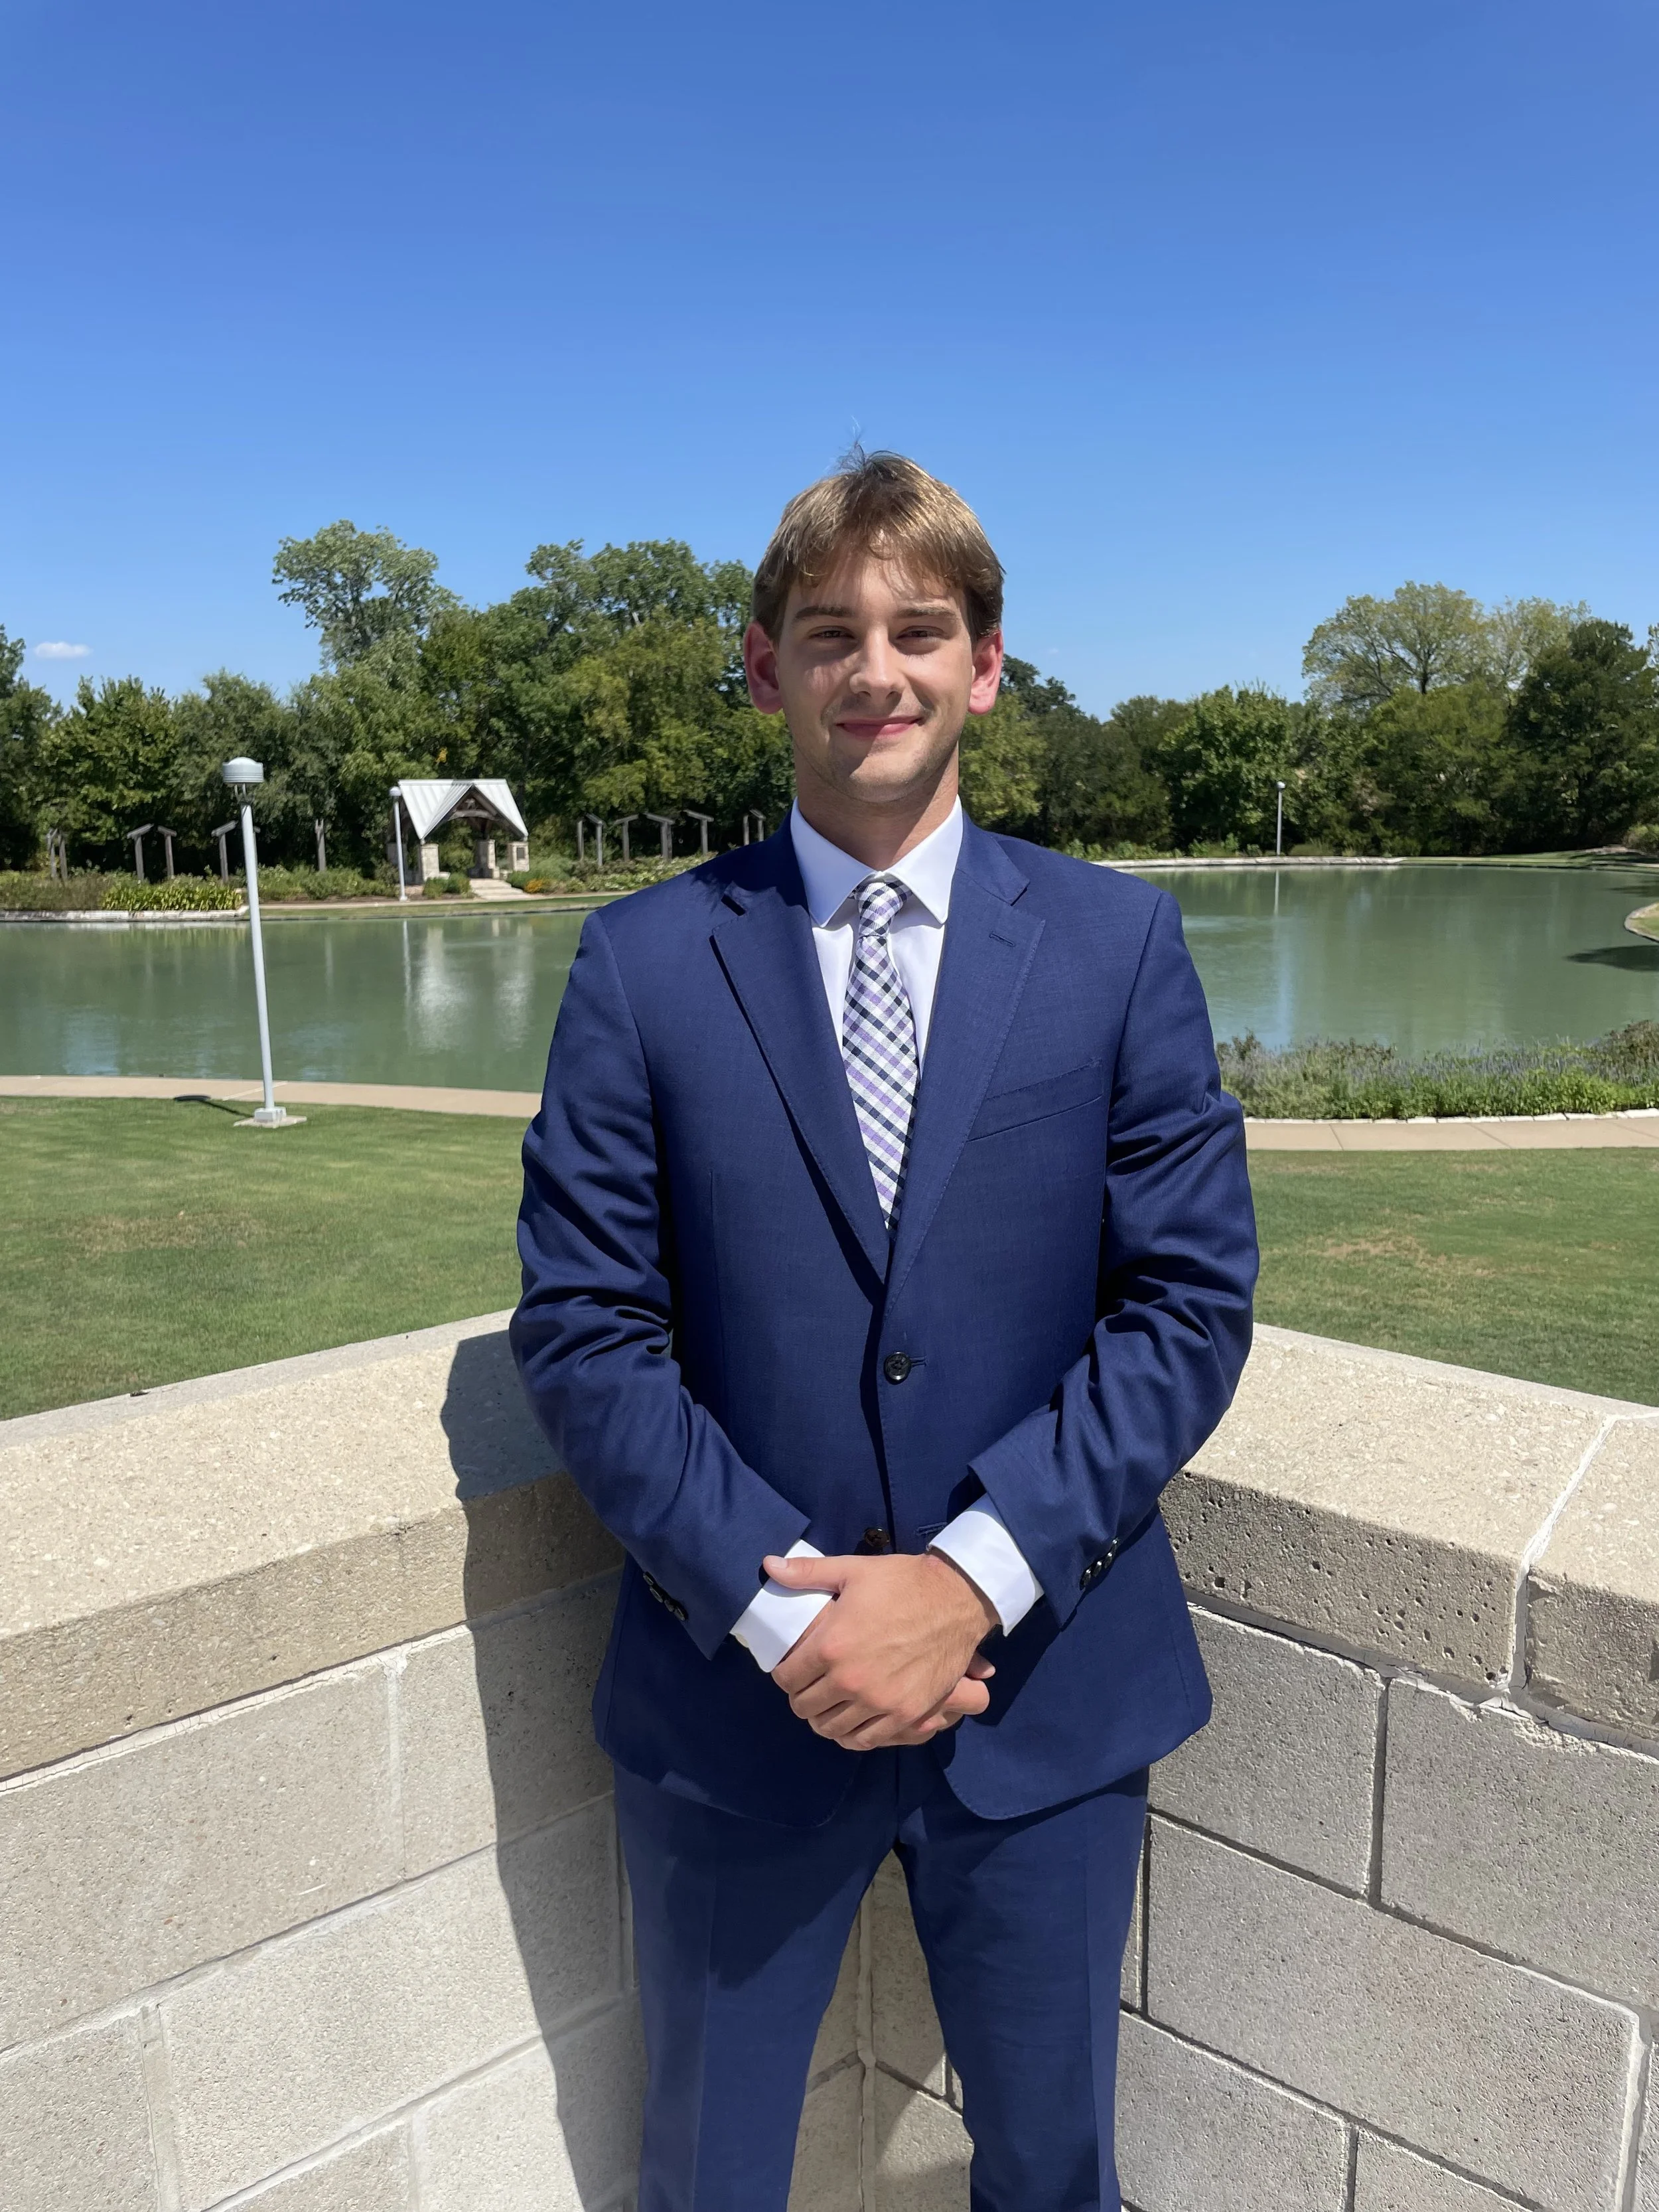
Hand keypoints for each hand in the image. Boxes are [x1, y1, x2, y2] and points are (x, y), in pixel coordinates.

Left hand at [765, 1550, 999, 1750]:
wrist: (956, 1599)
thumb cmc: (902, 1582)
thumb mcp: (852, 1571)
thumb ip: (807, 1573)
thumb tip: (767, 1566)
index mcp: (831, 1645)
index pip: (787, 1679)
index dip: (784, 1675)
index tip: (793, 1669)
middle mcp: (851, 1680)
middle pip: (805, 1707)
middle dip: (801, 1697)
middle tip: (810, 1686)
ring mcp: (879, 1702)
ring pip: (831, 1728)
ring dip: (825, 1717)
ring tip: (830, 1704)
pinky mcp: (906, 1714)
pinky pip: (865, 1740)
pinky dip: (853, 1734)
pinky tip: (853, 1721)